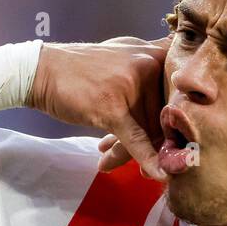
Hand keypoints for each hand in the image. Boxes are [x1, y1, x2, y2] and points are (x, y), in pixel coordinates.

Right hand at [26, 36, 171, 180]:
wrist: (42, 71)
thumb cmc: (82, 70)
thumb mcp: (123, 54)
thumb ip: (150, 69)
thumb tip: (175, 94)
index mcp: (153, 52)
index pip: (182, 88)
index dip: (183, 113)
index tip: (179, 130)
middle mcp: (148, 63)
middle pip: (168, 113)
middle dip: (161, 139)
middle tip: (154, 154)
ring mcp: (131, 85)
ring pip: (151, 130)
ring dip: (143, 153)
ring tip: (130, 164)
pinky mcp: (113, 108)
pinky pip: (136, 140)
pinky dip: (147, 160)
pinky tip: (157, 174)